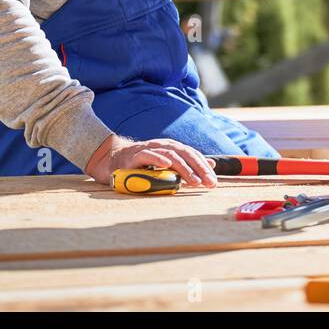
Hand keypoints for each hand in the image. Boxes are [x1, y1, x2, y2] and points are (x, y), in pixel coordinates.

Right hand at [84, 135, 217, 188]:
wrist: (115, 159)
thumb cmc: (144, 164)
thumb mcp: (168, 164)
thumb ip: (188, 164)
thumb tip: (211, 165)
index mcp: (173, 147)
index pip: (192, 155)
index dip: (204, 167)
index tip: (213, 182)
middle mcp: (163, 145)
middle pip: (185, 154)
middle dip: (199, 169)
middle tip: (208, 183)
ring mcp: (150, 149)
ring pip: (171, 156)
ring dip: (184, 168)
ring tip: (194, 181)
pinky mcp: (136, 155)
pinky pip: (148, 155)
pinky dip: (159, 159)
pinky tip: (168, 165)